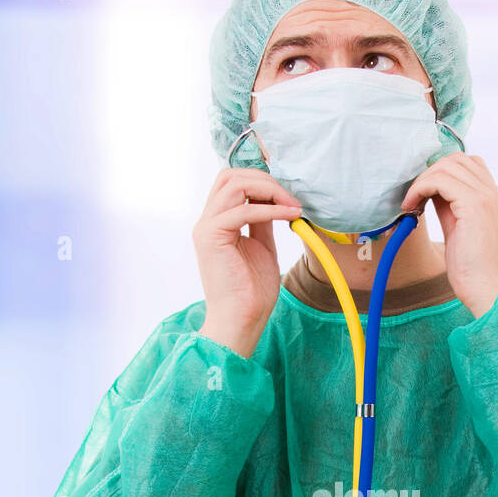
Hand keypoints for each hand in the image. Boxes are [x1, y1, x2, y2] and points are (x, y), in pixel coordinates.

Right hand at [193, 168, 301, 355]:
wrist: (241, 320)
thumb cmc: (252, 292)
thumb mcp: (262, 245)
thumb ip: (263, 220)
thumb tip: (276, 199)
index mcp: (217, 222)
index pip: (233, 182)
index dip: (262, 181)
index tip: (289, 196)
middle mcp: (207, 220)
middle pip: (230, 175)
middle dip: (265, 179)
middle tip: (291, 197)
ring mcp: (206, 227)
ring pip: (234, 185)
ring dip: (268, 190)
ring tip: (292, 205)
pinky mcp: (210, 237)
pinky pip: (243, 210)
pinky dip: (270, 210)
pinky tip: (289, 216)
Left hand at [400, 154, 497, 317]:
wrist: (493, 293)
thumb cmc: (476, 273)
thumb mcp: (460, 233)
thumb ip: (450, 210)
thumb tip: (431, 194)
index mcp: (494, 199)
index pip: (467, 165)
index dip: (440, 174)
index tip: (422, 196)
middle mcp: (493, 193)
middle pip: (456, 159)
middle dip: (429, 174)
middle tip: (413, 198)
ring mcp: (487, 197)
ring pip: (447, 166)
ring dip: (422, 181)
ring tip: (411, 204)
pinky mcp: (475, 206)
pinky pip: (440, 180)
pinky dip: (420, 188)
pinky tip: (412, 207)